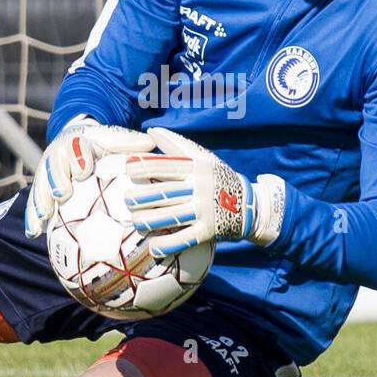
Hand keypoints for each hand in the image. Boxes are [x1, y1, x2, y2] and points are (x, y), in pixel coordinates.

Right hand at [24, 115, 156, 237]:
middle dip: (56, 179)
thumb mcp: (115, 140)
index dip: (79, 158)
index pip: (77, 148)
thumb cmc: (102, 145)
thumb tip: (152, 144)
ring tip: (42, 217)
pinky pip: (34, 202)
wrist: (77, 142)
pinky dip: (32, 217)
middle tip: (61, 194)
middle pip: (53, 167)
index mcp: (76, 142)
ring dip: (39, 201)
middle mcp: (57, 156)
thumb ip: (131, 143)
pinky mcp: (40, 189)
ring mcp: (46, 173)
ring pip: (40, 186)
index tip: (85, 170)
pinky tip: (34, 233)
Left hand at [123, 127, 285, 256]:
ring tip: (135, 222)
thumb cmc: (217, 178)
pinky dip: (167, 244)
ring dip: (149, 220)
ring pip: (171, 217)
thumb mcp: (202, 158)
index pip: (166, 167)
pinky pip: (184, 239)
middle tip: (127, 200)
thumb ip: (176, 146)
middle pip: (164, 193)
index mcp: (196, 170)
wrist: (249, 205)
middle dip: (141, 197)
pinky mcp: (208, 231)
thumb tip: (152, 131)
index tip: (127, 169)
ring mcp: (204, 211)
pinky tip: (152, 245)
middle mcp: (199, 189)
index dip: (144, 167)